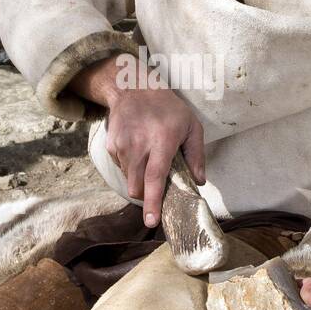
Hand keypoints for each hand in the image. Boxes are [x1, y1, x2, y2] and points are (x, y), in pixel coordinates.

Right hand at [104, 75, 205, 228]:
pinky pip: (122, 168)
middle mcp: (139, 145)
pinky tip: (138, 150)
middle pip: (137, 186)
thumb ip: (197, 155)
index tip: (151, 221)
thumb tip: (199, 182)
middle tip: (157, 189)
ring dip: (140, 179)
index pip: (155, 178)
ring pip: (129, 179)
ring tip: (149, 159)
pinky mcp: (111, 145)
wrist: (135, 88)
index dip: (153, 202)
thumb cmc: (169, 109)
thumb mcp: (191, 126)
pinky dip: (131, 167)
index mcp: (161, 141)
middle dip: (146, 196)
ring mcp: (122, 145)